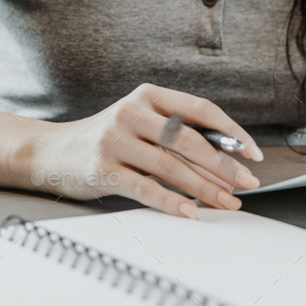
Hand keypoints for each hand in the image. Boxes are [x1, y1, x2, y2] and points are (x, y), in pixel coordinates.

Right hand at [22, 83, 262, 216]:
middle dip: (223, 165)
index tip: (252, 153)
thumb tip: (227, 159)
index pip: (200, 108)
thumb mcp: (141, 121)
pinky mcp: (102, 169)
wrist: (53, 151)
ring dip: (204, 188)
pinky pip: (145, 188)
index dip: (231, 132)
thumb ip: (176, 131)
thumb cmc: (109, 137)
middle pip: (189, 139)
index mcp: (148, 95)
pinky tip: (190, 211)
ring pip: (170, 165)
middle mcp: (132, 112)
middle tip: (245, 183)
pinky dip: (171, 202)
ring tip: (225, 202)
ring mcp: (115, 139)